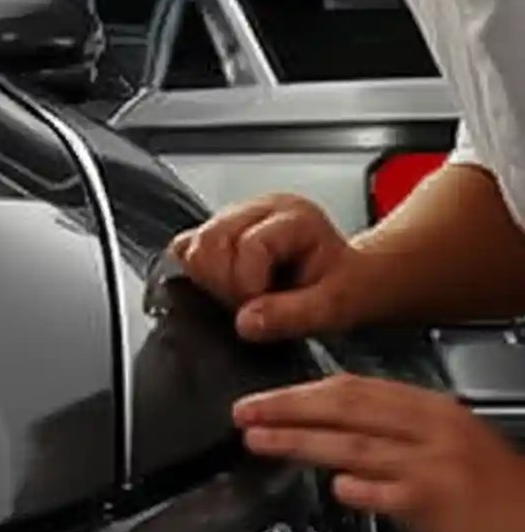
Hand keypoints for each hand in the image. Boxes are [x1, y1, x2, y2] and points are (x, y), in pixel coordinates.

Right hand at [170, 194, 366, 341]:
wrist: (348, 278)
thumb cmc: (346, 286)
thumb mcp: (334, 307)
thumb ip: (292, 315)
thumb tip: (245, 322)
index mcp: (294, 217)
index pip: (249, 246)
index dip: (249, 285)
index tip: (263, 307)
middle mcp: (260, 208)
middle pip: (211, 241)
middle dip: (224, 284)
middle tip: (251, 304)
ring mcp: (234, 217)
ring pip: (192, 245)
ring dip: (209, 282)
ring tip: (240, 297)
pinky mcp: (217, 232)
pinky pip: (184, 249)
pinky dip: (196, 276)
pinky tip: (224, 288)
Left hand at [236, 374, 524, 531]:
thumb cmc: (489, 488)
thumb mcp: (443, 439)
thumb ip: (390, 428)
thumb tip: (328, 423)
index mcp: (427, 407)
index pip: (352, 389)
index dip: (300, 392)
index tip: (261, 398)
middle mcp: (428, 428)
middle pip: (345, 408)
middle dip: (287, 409)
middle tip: (244, 412)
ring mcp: (431, 464)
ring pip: (354, 445)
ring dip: (300, 442)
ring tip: (260, 441)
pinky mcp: (434, 502)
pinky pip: (386, 492)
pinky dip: (358, 487)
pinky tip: (334, 486)